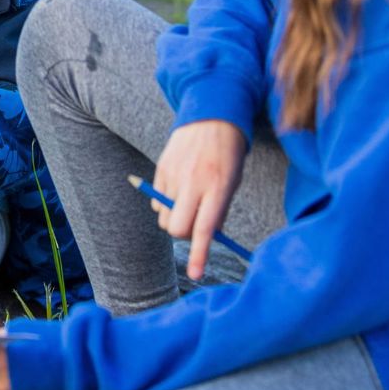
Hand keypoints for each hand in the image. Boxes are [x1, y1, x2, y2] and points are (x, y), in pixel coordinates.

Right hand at [154, 119, 245, 278]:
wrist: (211, 116)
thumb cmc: (228, 154)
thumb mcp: (232, 182)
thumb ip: (219, 210)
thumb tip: (206, 237)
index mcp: (217, 187)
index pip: (205, 229)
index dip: (199, 255)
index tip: (196, 274)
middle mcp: (193, 182)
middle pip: (177, 228)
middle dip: (183, 235)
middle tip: (194, 225)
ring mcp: (174, 174)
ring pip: (164, 217)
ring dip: (174, 218)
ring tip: (188, 201)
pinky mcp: (161, 167)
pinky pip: (156, 201)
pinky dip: (165, 203)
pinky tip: (177, 188)